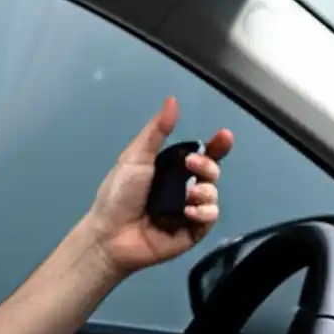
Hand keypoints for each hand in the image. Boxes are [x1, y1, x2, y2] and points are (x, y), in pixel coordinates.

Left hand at [84, 96, 233, 274]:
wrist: (109, 234)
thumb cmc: (118, 195)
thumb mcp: (136, 157)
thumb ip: (156, 131)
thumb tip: (172, 100)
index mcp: (171, 169)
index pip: (202, 154)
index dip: (216, 146)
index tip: (224, 136)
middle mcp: (183, 188)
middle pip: (212, 171)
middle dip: (208, 165)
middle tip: (191, 166)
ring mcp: (188, 211)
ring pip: (213, 194)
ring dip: (206, 190)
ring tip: (187, 194)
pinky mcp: (191, 232)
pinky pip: (210, 218)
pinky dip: (204, 212)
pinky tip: (188, 211)